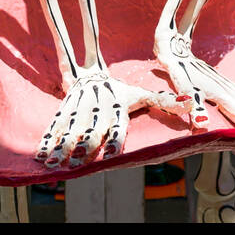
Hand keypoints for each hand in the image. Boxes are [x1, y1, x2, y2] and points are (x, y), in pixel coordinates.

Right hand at [36, 67, 188, 169]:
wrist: (90, 73)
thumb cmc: (120, 92)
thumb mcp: (141, 94)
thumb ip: (164, 102)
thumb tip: (191, 105)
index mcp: (117, 106)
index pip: (117, 124)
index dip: (114, 138)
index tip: (111, 154)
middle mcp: (98, 108)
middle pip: (92, 128)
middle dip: (85, 143)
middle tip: (80, 158)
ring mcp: (79, 109)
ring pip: (71, 128)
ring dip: (64, 145)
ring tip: (59, 161)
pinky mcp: (63, 111)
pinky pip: (54, 126)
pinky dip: (48, 141)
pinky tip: (43, 157)